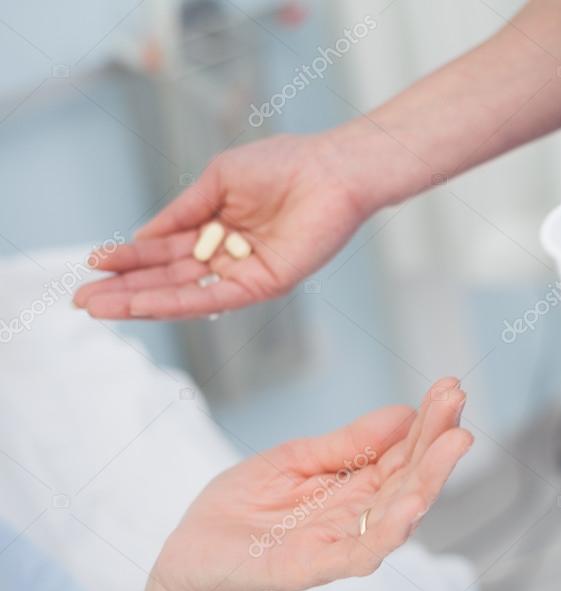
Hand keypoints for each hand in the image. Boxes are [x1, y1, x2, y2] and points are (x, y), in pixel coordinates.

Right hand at [74, 129, 389, 318]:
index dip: (128, 257)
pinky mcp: (263, 284)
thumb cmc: (283, 164)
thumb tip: (142, 235)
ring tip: (99, 308)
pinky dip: (176, 303)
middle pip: (167, 277)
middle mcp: (228, 254)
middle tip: (82, 300)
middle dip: (124, 288)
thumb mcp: (218, 180)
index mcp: (217, 227)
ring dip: (140, 301)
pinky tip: (142, 305)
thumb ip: (182, 211)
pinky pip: (213, 298)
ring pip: (184, 293)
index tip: (93, 264)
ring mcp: (244, 271)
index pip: (164, 248)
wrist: (330, 170)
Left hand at [152, 377, 469, 590]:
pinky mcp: (311, 566)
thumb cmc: (242, 503)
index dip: (429, 421)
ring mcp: (339, 542)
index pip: (404, 452)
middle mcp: (358, 514)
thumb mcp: (297, 457)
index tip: (450, 388)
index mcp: (355, 484)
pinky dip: (388, 532)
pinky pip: (357, 554)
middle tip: (459, 401)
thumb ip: (348, 443)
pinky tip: (411, 506)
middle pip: (410, 478)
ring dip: (429, 481)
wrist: (189, 549)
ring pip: (397, 515)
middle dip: (438, 440)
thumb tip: (403, 413)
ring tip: (454, 443)